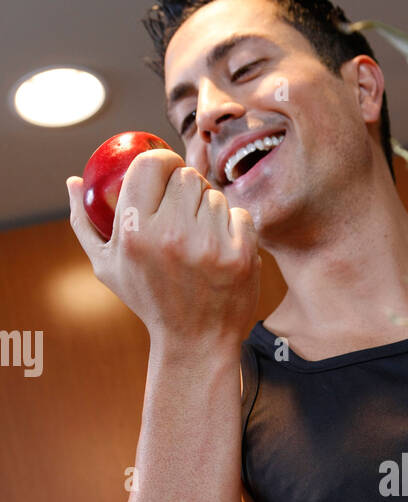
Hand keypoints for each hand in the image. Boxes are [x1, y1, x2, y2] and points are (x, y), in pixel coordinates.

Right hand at [66, 149, 260, 347]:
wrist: (195, 342)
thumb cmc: (148, 299)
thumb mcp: (107, 266)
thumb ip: (84, 222)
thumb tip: (73, 180)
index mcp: (134, 230)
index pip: (151, 163)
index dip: (161, 159)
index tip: (166, 169)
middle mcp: (171, 235)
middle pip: (187, 176)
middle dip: (186, 187)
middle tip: (184, 210)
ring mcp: (209, 245)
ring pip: (215, 194)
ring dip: (209, 209)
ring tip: (200, 238)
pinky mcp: (240, 255)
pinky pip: (240, 214)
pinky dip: (234, 226)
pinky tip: (222, 248)